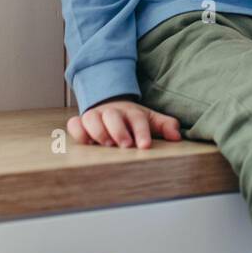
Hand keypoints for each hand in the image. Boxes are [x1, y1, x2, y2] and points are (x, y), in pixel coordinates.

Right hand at [66, 100, 181, 148]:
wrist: (111, 106)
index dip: (142, 132)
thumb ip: (165, 126)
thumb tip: (176, 137)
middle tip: (125, 145)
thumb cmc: (133, 119)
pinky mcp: (81, 122)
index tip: (145, 146)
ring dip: (98, 131)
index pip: (138, 119)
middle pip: (113, 116)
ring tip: (106, 145)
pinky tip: (85, 142)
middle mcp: (112, 112)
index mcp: (132, 112)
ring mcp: (95, 116)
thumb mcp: (151, 120)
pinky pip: (75, 123)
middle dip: (119, 130)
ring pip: (91, 117)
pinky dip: (78, 131)